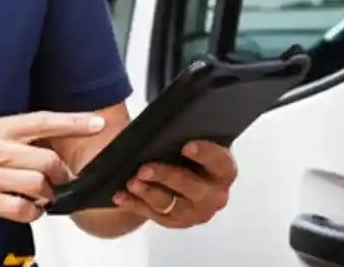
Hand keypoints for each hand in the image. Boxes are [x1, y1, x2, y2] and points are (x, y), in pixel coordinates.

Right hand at [0, 111, 106, 225]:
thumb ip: (19, 138)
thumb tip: (56, 141)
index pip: (43, 120)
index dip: (73, 122)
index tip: (96, 123)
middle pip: (46, 158)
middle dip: (61, 173)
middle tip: (60, 179)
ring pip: (38, 184)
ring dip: (47, 195)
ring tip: (40, 196)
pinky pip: (23, 209)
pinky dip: (33, 212)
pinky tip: (27, 208)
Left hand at [111, 141, 237, 228]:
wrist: (175, 176)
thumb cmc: (183, 151)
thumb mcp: (185, 138)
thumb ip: (176, 130)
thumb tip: (149, 123)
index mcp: (223, 170)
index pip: (220, 161)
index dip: (205, 154)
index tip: (186, 146)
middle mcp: (214, 194)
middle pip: (192, 187)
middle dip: (167, 176)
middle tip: (144, 169)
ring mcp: (195, 211)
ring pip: (170, 204)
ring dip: (148, 192)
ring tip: (130, 182)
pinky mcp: (175, 221)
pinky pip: (152, 214)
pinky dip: (134, 203)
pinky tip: (120, 195)